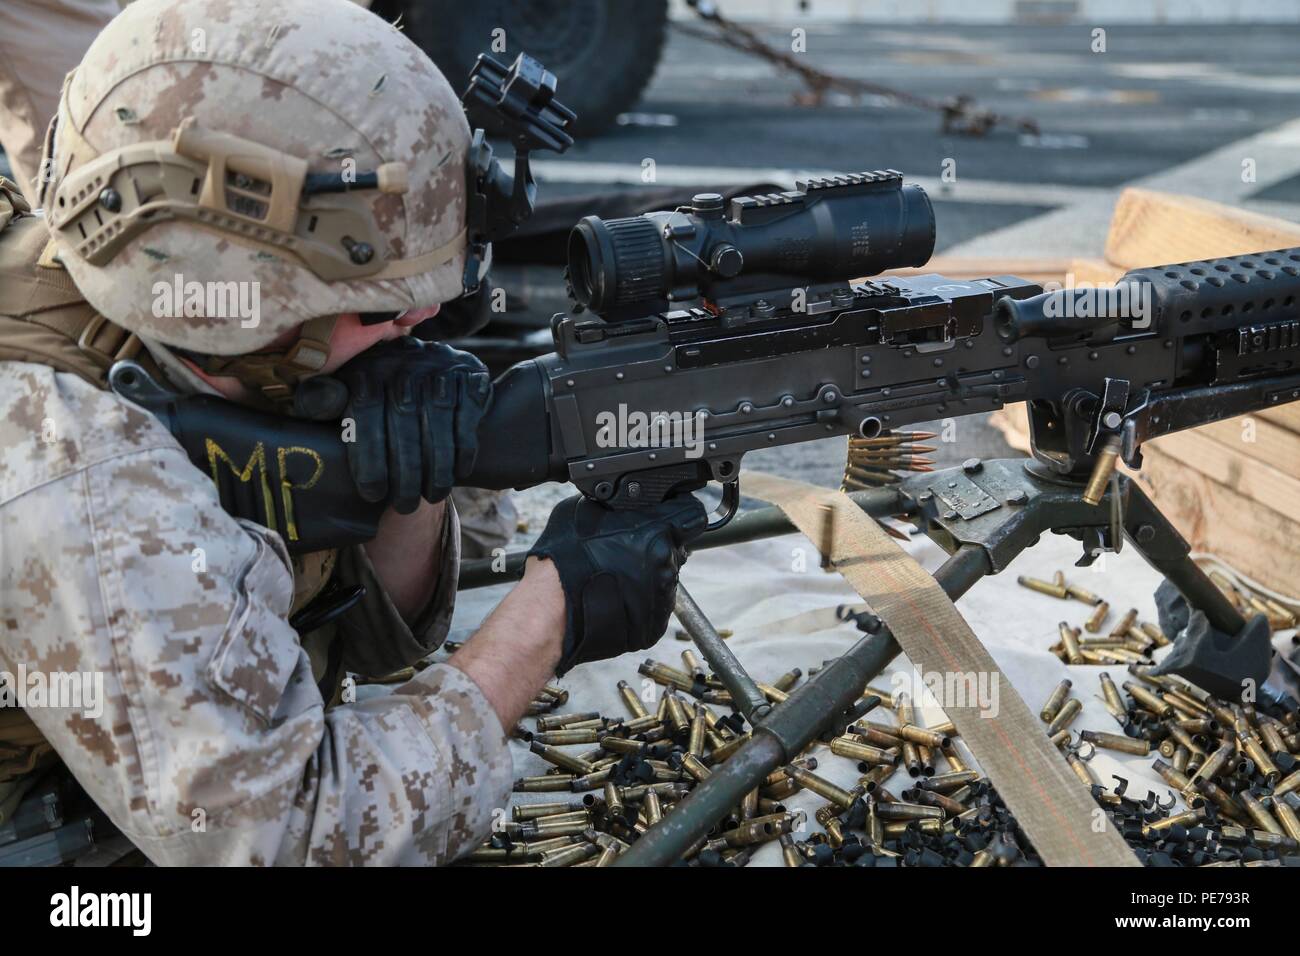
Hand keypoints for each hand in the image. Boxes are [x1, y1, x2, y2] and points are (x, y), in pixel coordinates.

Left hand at [294, 337, 490, 512]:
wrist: (424, 366)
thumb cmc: (376, 395)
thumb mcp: (344, 394)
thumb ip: (322, 402)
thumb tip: (313, 404)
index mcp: (367, 367)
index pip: (365, 411)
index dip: (369, 456)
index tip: (372, 493)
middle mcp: (403, 360)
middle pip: (404, 421)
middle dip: (406, 471)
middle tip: (405, 505)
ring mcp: (440, 363)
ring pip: (439, 422)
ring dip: (437, 467)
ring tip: (433, 495)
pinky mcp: (470, 372)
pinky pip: (467, 416)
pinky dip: (464, 448)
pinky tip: (459, 472)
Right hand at [527, 494, 707, 674]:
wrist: (550, 608)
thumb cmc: (564, 559)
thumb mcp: (588, 509)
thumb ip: (617, 505)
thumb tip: (620, 503)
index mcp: (656, 532)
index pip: (691, 516)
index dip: (678, 515)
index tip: (669, 518)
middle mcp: (665, 564)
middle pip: (673, 550)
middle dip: (653, 549)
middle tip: (622, 554)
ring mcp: (662, 598)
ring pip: (663, 581)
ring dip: (646, 578)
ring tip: (614, 580)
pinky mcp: (653, 626)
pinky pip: (653, 609)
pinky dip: (640, 605)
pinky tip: (615, 600)